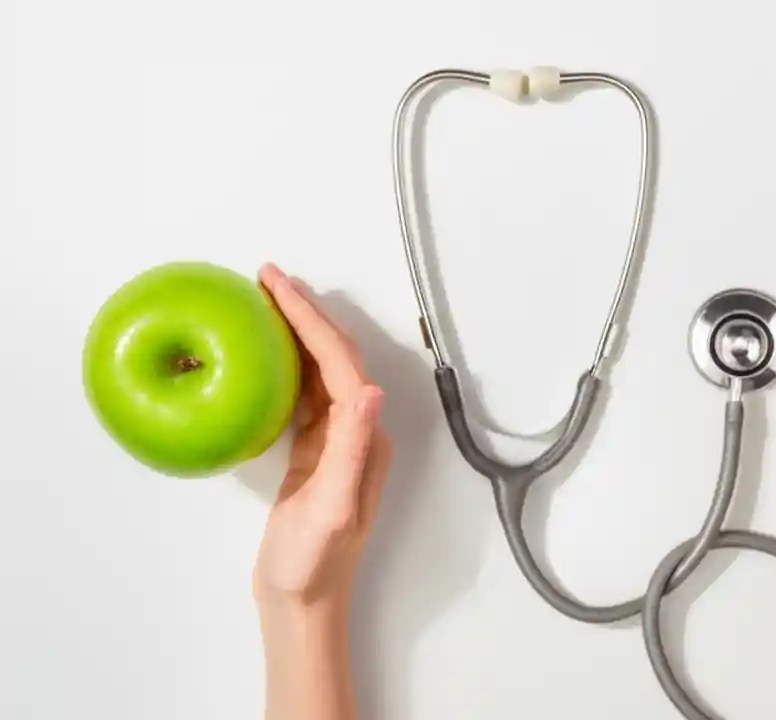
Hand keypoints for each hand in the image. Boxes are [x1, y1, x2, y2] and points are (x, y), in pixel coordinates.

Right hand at [253, 263, 391, 719]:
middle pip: (333, 356)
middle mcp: (358, 431)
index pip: (340, 363)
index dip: (311, 320)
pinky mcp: (315, 452)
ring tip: (263, 298)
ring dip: (294, 331)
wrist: (302, 602)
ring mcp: (337, 440)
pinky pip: (302, 392)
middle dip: (304, 313)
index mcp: (365, 438)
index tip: (278, 285)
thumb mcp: (332, 508)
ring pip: (317, 369)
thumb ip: (351, 450)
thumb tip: (368, 392)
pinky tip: (262, 350)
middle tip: (266, 276)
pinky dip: (284, 363)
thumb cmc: (313, 564)